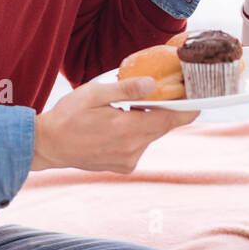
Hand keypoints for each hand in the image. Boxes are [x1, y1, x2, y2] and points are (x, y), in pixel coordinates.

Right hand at [30, 76, 198, 172]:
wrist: (47, 146)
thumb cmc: (67, 116)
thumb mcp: (95, 93)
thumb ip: (126, 89)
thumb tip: (154, 84)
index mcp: (128, 129)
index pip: (171, 119)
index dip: (189, 107)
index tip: (201, 97)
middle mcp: (132, 149)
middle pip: (163, 126)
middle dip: (166, 109)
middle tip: (166, 90)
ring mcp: (128, 160)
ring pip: (150, 135)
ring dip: (147, 121)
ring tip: (128, 107)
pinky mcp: (123, 166)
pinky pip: (139, 145)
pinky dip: (136, 132)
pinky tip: (118, 123)